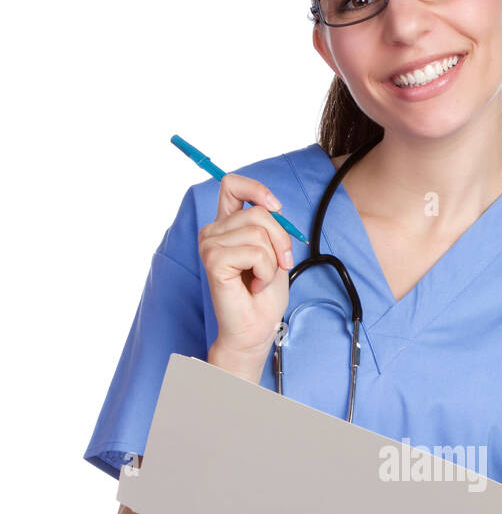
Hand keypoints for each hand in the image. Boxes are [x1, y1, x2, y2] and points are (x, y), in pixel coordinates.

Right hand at [198, 173, 292, 363]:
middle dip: (280, 239)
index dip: (256, 189)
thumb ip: (269, 225)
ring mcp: (209, 244)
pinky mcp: (213, 260)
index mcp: (226, 226)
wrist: (255, 329)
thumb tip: (271, 206)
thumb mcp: (274, 252)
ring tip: (260, 278)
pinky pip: (254, 252)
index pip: (232, 185)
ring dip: (271, 260)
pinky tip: (254, 284)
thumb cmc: (263, 296)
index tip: (275, 207)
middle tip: (278, 265)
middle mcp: (213, 232)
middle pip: (257, 212)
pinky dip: (264, 270)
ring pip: (258, 232)